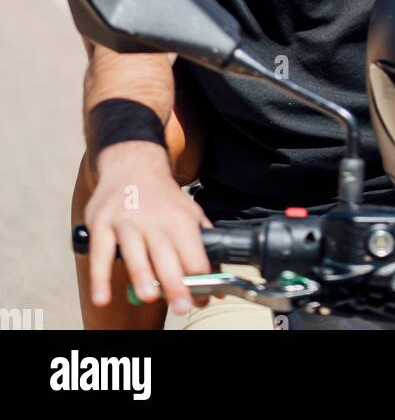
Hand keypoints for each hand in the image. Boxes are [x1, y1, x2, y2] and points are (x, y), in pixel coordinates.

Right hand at [86, 142, 212, 315]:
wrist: (132, 165)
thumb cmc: (162, 198)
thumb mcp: (189, 213)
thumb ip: (202, 246)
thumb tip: (218, 282)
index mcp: (179, 220)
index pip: (194, 254)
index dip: (201, 280)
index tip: (204, 300)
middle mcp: (154, 220)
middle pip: (167, 256)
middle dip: (175, 283)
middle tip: (182, 306)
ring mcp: (126, 221)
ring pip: (135, 253)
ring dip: (142, 276)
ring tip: (149, 297)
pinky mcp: (102, 224)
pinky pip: (100, 254)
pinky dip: (99, 278)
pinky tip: (102, 297)